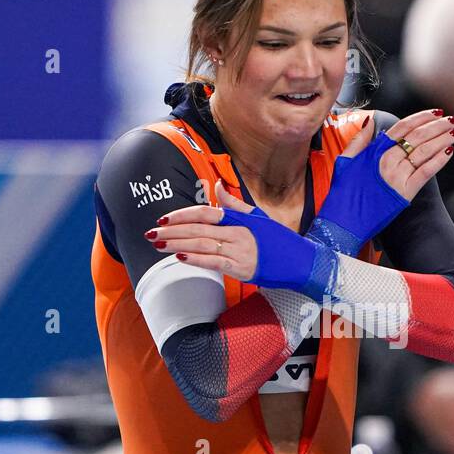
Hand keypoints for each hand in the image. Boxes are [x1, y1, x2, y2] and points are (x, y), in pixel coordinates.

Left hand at [146, 181, 336, 298]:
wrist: (302, 262)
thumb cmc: (279, 240)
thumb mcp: (259, 217)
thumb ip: (234, 203)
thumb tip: (215, 184)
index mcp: (241, 218)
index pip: (206, 213)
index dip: (183, 215)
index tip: (163, 218)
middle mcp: (240, 232)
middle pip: (199, 229)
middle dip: (172, 231)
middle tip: (151, 233)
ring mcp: (242, 251)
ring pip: (204, 244)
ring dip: (179, 244)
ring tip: (158, 244)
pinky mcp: (245, 269)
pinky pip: (217, 262)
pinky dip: (198, 259)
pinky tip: (181, 257)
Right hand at [310, 109, 453, 255]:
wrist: (343, 224)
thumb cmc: (342, 196)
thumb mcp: (344, 162)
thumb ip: (359, 140)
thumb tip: (371, 121)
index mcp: (374, 151)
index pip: (403, 127)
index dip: (422, 117)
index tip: (435, 113)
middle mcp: (387, 161)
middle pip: (418, 136)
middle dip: (437, 126)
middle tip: (452, 119)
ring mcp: (397, 177)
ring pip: (425, 152)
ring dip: (442, 139)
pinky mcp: (404, 194)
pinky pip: (426, 172)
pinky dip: (439, 160)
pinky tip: (449, 152)